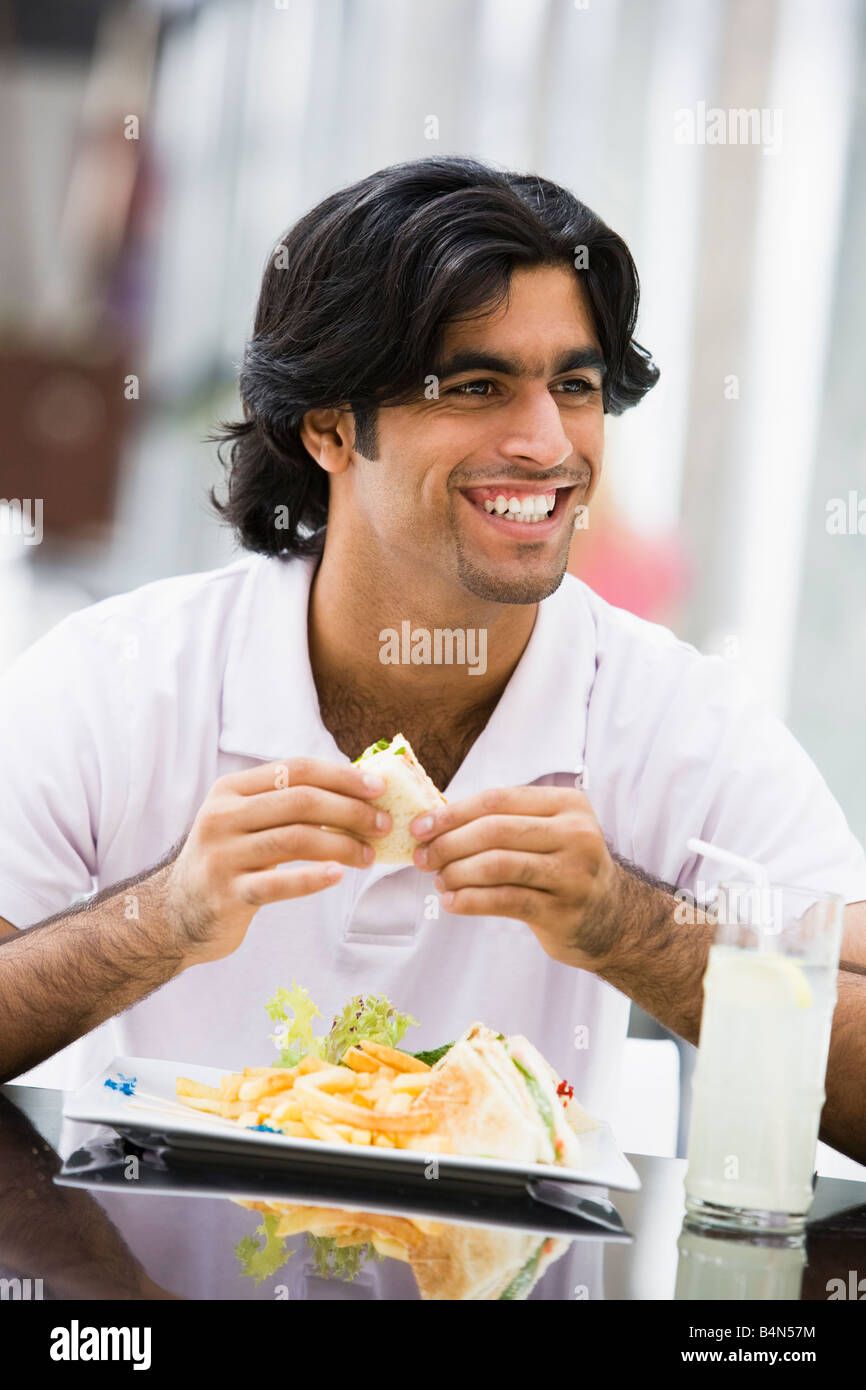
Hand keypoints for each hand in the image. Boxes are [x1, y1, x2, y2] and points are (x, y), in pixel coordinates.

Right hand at [163, 758, 390, 963]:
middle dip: (350, 811)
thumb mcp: (244, 821)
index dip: (341, 775)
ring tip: (369, 856)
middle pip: (300, 802)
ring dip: (342, 845)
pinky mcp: (227, 894)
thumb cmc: (229, 860)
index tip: (377, 788)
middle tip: (383, 825)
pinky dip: (312, 878)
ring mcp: (222, 855)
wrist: (177, 913)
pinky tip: (338, 876)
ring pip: (295, 839)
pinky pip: (278, 883)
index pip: (295, 769)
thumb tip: (357, 790)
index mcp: (230, 790)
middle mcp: (222, 816)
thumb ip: (285, 803)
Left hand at [410, 785, 622, 967]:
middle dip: (449, 843)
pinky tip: (452, 903)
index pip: (498, 800)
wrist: (612, 918)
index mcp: (568, 804)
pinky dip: (470, 900)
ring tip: (438, 880)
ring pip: (497, 865)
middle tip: (422, 857)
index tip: (420, 827)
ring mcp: (573, 874)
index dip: (453, 813)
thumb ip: (505, 821)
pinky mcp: (563, 911)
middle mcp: (576, 834)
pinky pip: (505, 901)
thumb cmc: (564, 868)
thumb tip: (435, 822)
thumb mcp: (548, 832)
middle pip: (495, 831)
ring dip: (457, 873)